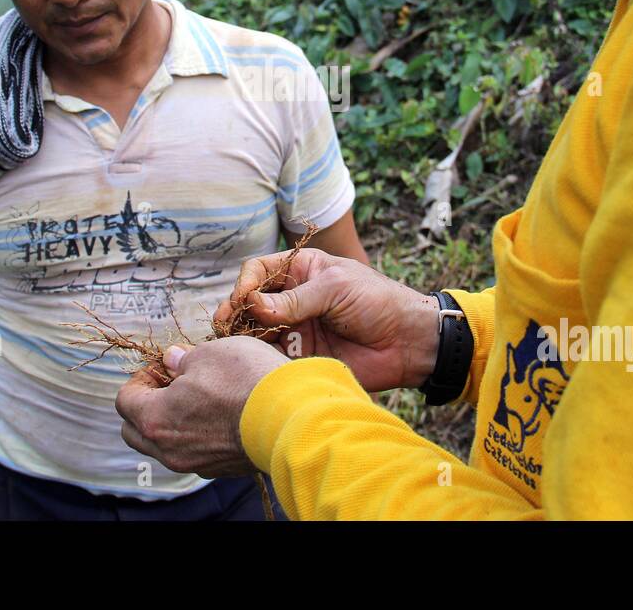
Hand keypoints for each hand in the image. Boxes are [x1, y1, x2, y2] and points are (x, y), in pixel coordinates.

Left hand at [115, 336, 287, 476]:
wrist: (291, 415)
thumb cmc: (245, 379)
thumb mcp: (208, 353)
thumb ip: (182, 359)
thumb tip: (172, 360)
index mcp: (155, 419)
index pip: (125, 400)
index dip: (140, 377)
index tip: (163, 366)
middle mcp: (169, 450)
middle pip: (135, 430)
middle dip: (147, 404)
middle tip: (172, 383)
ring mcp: (195, 464)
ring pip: (165, 446)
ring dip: (172, 421)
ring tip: (198, 397)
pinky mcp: (220, 469)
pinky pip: (193, 453)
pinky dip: (196, 435)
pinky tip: (219, 414)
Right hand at [217, 249, 439, 391]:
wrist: (407, 343)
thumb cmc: (377, 302)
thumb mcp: (335, 288)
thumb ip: (294, 299)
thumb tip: (251, 305)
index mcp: (301, 270)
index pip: (259, 271)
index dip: (246, 283)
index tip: (243, 299)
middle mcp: (293, 298)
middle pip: (251, 303)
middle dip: (236, 312)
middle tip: (224, 327)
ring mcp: (295, 328)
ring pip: (256, 331)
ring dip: (243, 338)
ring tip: (233, 345)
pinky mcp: (300, 357)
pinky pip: (271, 357)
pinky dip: (260, 359)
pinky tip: (252, 362)